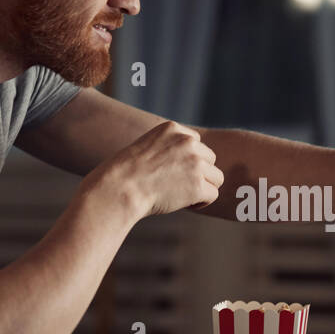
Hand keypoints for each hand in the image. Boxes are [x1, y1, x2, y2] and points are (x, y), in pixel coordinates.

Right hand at [87, 121, 223, 219]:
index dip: (188, 159)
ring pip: (216, 177)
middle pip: (209, 159)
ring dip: (203, 187)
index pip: (195, 142)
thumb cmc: (126, 174)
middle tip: (178, 186)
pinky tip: (186, 204)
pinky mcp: (198, 185)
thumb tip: (189, 165)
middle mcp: (187, 142)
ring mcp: (195, 163)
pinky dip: (201, 202)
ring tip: (182, 196)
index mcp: (172, 128)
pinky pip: (213, 194)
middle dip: (198, 173)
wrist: (118, 189)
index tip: (173, 171)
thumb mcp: (146, 148)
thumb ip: (169, 149)